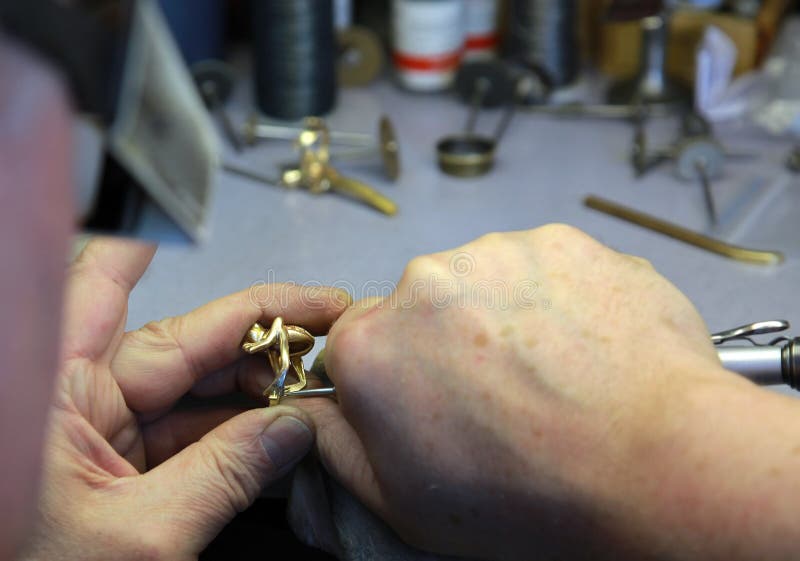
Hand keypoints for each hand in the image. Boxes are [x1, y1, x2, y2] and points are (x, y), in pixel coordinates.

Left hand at [22, 238, 349, 559]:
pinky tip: (283, 426)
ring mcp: (99, 433)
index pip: (104, 287)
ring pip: (191, 386)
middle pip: (178, 340)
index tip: (193, 207)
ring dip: (255, 384)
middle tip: (324, 323)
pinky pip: (187, 432)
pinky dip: (236, 430)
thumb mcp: (141, 538)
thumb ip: (225, 477)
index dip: (149, 241)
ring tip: (315, 381)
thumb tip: (295, 430)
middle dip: (255, 331)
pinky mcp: (118, 467)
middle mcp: (76, 397)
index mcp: (55, 390)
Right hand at [301, 225, 739, 560]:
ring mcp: (496, 252)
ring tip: (553, 372)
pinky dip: (557, 297)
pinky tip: (586, 346)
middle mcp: (423, 284)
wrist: (656, 464)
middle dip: (448, 343)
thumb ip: (337, 447)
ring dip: (504, 315)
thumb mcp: (403, 504)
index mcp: (371, 347)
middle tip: (504, 394)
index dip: (397, 375)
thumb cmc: (532, 496)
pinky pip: (542, 266)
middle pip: (421, 307)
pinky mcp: (560, 240)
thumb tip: (311, 410)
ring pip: (484, 281)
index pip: (357, 340)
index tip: (435, 400)